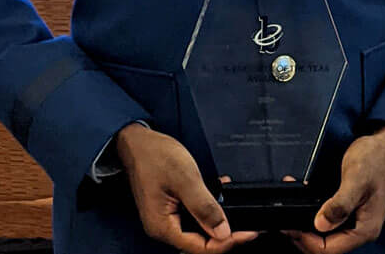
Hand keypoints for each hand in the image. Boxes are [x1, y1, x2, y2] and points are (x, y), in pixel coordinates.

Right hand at [116, 124, 257, 252]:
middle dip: (224, 234)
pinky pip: (191, 216)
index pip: (201, 247)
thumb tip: (223, 232)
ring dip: (217, 220)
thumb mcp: (185, 178)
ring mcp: (164, 218)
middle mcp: (161, 227)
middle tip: (246, 226)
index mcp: (162, 226)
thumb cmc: (153, 155)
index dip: (227, 242)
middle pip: (200, 242)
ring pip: (198, 230)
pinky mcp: (168, 208)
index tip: (247, 233)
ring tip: (234, 207)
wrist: (136, 141)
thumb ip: (204, 207)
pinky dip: (207, 209)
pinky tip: (218, 193)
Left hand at [285, 125, 384, 252]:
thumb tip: (321, 224)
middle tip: (287, 223)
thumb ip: (339, 205)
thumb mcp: (355, 180)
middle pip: (327, 247)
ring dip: (307, 228)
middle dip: (304, 237)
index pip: (330, 249)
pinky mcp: (351, 211)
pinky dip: (314, 217)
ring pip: (326, 236)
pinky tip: (304, 206)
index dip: (307, 241)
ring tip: (291, 216)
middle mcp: (362, 229)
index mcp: (365, 229)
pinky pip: (330, 222)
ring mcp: (356, 221)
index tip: (292, 228)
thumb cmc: (377, 159)